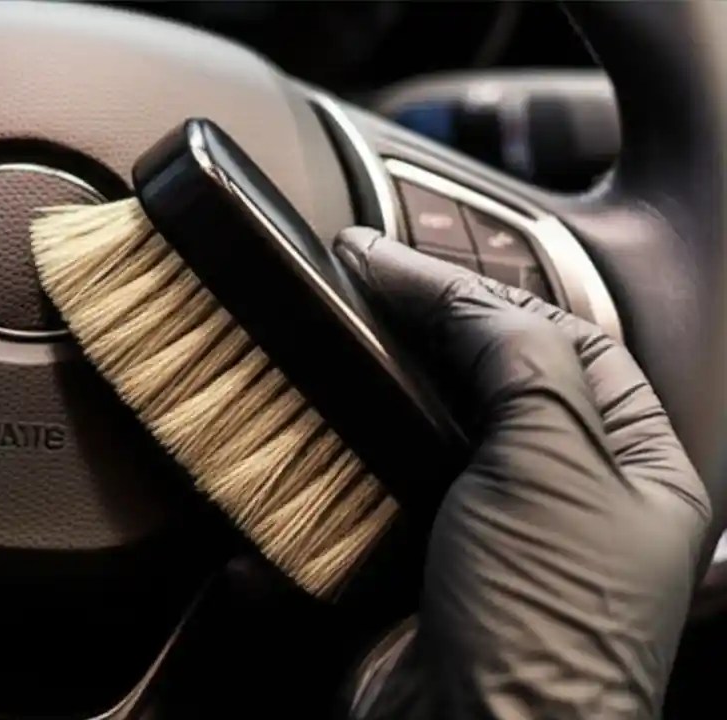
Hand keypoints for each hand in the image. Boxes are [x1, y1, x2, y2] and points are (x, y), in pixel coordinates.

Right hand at [332, 228, 710, 718]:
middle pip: (487, 379)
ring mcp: (483, 535)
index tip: (391, 264)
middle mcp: (563, 496)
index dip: (480, 291)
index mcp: (633, 466)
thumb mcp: (553, 461)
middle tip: (351, 285)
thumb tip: (452, 291)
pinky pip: (365, 494)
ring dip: (368, 392)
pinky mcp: (411, 568)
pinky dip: (327, 467)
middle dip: (422, 333)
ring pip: (420, 432)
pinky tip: (297, 437)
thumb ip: (518, 358)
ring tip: (317, 345)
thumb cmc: (544, 619)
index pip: (562, 338)